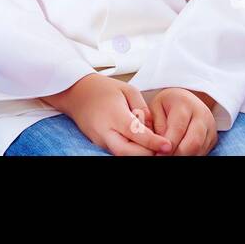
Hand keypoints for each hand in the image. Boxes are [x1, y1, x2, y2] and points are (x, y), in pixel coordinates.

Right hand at [45, 74, 174, 155]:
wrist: (76, 92)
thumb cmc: (103, 88)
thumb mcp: (127, 89)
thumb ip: (143, 108)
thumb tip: (153, 128)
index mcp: (114, 115)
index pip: (137, 134)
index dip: (154, 142)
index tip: (168, 145)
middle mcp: (105, 131)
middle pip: (128, 153)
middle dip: (147, 154)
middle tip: (162, 149)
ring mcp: (100, 140)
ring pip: (122, 155)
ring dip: (139, 153)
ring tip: (152, 146)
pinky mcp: (98, 144)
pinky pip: (116, 152)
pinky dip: (130, 151)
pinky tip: (139, 145)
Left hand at [148, 88, 218, 155]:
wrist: (184, 100)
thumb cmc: (167, 105)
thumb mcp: (156, 108)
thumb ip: (158, 125)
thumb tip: (161, 145)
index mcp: (185, 103)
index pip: (178, 129)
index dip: (168, 145)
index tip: (158, 154)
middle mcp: (201, 114)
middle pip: (194, 142)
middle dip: (178, 154)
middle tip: (164, 157)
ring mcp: (210, 126)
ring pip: (199, 149)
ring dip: (184, 156)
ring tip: (170, 156)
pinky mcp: (213, 137)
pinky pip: (203, 151)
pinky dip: (190, 155)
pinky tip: (178, 154)